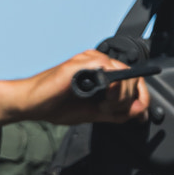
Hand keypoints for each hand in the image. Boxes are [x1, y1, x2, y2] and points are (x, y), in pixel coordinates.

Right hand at [0, 50, 150, 127]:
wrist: (31, 104)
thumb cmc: (56, 105)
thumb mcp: (96, 113)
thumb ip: (118, 112)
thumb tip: (141, 111)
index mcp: (101, 71)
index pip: (133, 79)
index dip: (140, 97)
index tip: (138, 113)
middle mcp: (97, 61)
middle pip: (132, 78)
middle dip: (125, 101)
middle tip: (107, 110)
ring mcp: (89, 60)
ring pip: (124, 75)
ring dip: (118, 98)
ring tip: (101, 106)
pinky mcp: (81, 63)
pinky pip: (110, 72)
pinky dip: (110, 90)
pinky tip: (98, 99)